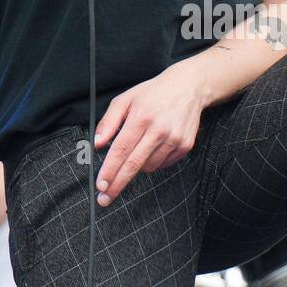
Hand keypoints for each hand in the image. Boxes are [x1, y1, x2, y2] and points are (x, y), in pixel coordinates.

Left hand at [92, 60, 210, 205]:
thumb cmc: (153, 93)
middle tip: (105, 198)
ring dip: (137, 166)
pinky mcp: (185, 146)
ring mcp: (174, 139)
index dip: (109, 170)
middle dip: (117, 184)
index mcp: (141, 117)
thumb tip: (96, 144)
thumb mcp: (125, 99)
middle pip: (133, 165)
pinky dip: (153, 161)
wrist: (189, 87)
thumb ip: (108, 122)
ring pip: (148, 167)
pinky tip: (154, 146)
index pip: (121, 150)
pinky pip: (163, 164)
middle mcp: (159, 130)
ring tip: (139, 147)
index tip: (101, 185)